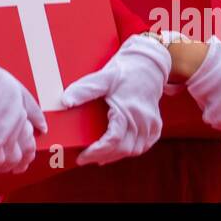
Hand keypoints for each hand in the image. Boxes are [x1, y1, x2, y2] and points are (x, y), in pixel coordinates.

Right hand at [0, 33, 46, 186]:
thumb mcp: (20, 92)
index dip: (26, 157)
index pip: (28, 148)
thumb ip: (33, 111)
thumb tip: (43, 126)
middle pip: (13, 159)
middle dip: (12, 165)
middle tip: (9, 167)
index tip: (23, 161)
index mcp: (20, 121)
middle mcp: (7, 133)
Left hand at [61, 34, 167, 164]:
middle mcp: (143, 120)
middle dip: (102, 156)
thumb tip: (65, 102)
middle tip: (84, 158)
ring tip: (97, 155)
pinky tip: (117, 150)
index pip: (112, 141)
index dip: (96, 152)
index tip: (81, 157)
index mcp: (128, 110)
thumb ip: (84, 90)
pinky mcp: (156, 126)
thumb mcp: (102, 77)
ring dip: (115, 155)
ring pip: (134, 150)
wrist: (148, 63)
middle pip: (122, 149)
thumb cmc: (125, 70)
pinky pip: (143, 146)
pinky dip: (129, 151)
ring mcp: (152, 124)